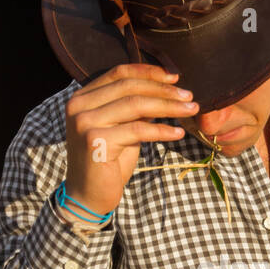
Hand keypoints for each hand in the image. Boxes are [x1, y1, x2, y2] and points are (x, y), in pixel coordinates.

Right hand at [64, 63, 197, 215]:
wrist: (88, 196)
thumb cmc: (108, 162)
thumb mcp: (121, 128)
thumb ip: (133, 108)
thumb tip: (165, 89)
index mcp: (82, 97)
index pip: (118, 74)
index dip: (149, 72)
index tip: (174, 77)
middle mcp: (79, 106)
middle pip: (129, 87)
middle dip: (163, 90)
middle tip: (189, 96)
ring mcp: (85, 122)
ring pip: (135, 105)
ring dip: (168, 106)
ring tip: (190, 109)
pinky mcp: (96, 141)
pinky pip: (137, 130)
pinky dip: (162, 130)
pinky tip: (178, 133)